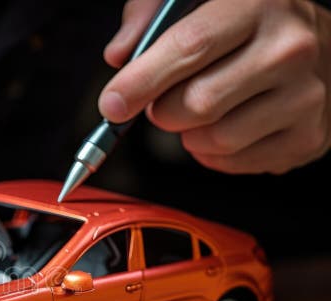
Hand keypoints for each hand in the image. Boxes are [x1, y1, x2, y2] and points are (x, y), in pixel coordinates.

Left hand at [100, 0, 330, 173]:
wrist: (325, 48)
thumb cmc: (248, 25)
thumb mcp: (198, 1)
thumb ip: (150, 16)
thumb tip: (119, 56)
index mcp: (258, 3)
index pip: (189, 48)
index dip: (141, 81)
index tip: (112, 103)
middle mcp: (290, 47)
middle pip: (196, 103)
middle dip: (162, 111)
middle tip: (165, 100)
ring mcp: (306, 95)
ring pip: (211, 139)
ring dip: (188, 134)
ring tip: (202, 108)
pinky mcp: (307, 137)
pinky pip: (231, 162)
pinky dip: (212, 153)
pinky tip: (228, 124)